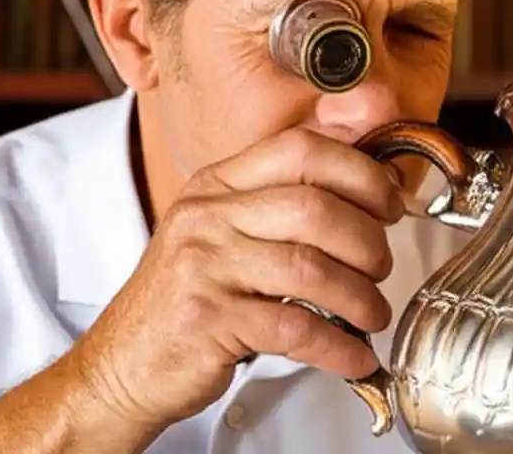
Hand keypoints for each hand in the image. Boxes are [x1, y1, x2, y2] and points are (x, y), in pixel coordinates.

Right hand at [67, 127, 404, 443]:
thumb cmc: (188, 299)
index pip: (300, 149)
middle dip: (368, 241)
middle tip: (381, 268)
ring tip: (372, 315)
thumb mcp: (223, 233)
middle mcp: (206, 216)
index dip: (359, 172)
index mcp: (217, 185)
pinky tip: (354, 356)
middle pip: (314, 207)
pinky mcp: (207, 320)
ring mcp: (203, 266)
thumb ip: (280, 207)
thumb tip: (371, 190)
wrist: (124, 363)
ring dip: (360, 298)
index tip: (389, 203)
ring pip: (311, 268)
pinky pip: (295, 327)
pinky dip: (337, 346)